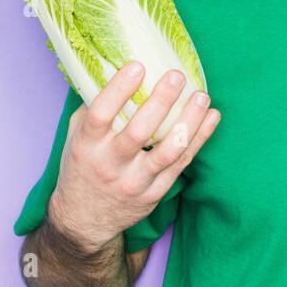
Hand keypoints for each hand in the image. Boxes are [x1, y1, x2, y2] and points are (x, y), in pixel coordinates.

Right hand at [49, 62, 220, 251]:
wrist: (82, 221)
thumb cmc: (82, 167)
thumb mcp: (75, 138)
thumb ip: (92, 106)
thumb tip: (113, 66)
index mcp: (87, 146)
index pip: (101, 114)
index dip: (119, 88)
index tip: (138, 65)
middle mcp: (110, 165)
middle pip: (139, 131)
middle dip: (162, 101)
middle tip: (177, 76)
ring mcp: (134, 182)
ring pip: (168, 151)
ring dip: (189, 121)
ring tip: (202, 96)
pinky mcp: (154, 194)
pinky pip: (181, 164)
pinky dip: (199, 139)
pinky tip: (211, 117)